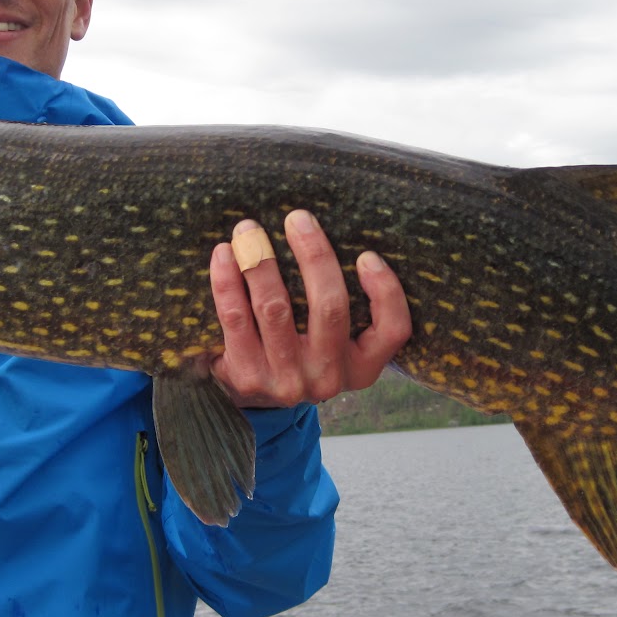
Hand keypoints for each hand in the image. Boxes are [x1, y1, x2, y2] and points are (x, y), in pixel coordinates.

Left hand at [208, 209, 411, 408]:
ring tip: (248, 230)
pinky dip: (227, 282)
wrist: (254, 398)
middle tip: (297, 218)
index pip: (393, 330)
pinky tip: (223, 255)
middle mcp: (329, 377)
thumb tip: (340, 238)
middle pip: (330, 307)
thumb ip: (348, 303)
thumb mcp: (338, 340)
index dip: (385, 291)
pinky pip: (235, 319)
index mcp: (363, 366)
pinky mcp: (247, 376)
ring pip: (276, 309)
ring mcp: (287, 381)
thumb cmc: (303, 349)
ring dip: (260, 262)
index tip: (367, 255)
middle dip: (314, 255)